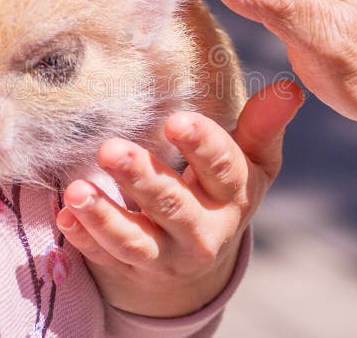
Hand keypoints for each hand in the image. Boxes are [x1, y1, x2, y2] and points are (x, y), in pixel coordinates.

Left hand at [56, 80, 303, 316]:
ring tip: (77, 191)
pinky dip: (84, 240)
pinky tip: (66, 218)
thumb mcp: (251, 164)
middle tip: (112, 150)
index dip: (202, 146)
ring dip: (105, 217)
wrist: (200, 257)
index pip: (223, 170)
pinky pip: (106, 258)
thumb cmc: (222, 192)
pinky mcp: (132, 270)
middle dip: (143, 179)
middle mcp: (202, 231)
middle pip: (173, 206)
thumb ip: (262, 127)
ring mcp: (165, 256)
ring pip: (135, 240)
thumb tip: (290, 87)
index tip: (176, 120)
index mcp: (233, 197)